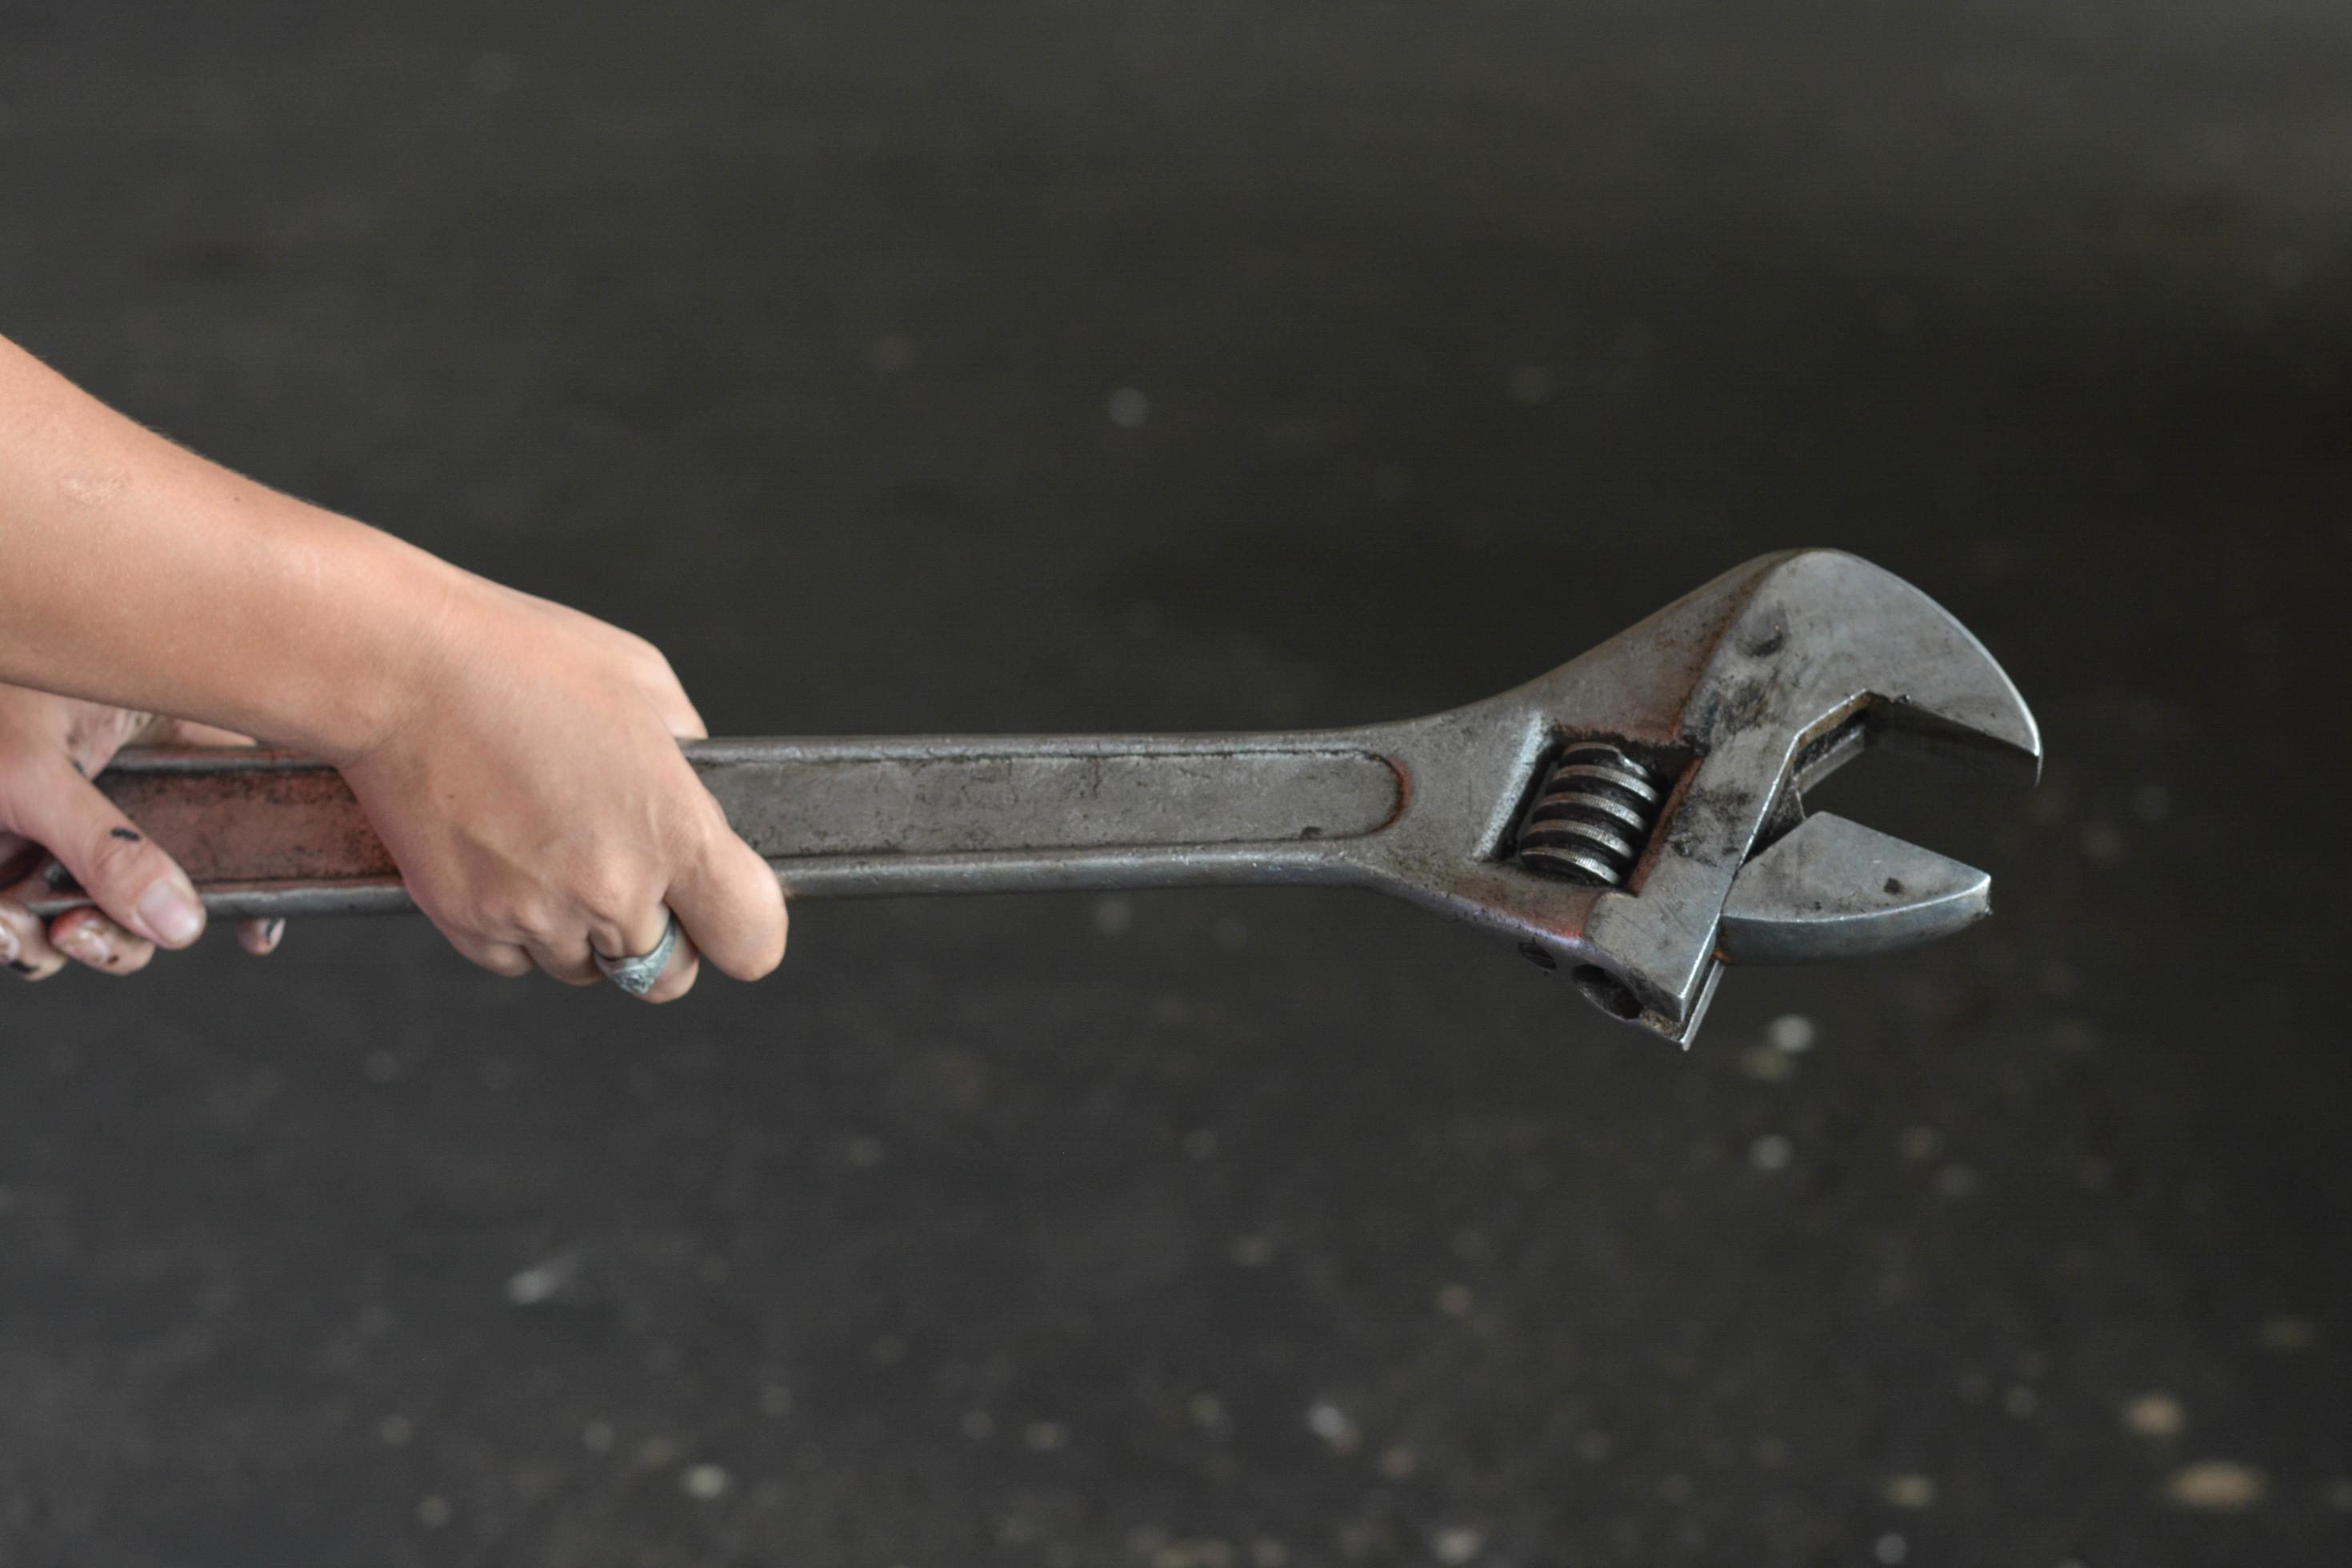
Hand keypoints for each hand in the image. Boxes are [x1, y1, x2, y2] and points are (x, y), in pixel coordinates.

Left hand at [0, 689, 283, 978]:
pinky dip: (9, 938)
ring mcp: (50, 838)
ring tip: (9, 925)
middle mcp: (111, 801)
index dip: (250, 881)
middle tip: (79, 930)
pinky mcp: (5, 865)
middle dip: (115, 939)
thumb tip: (180, 926)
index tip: (254, 930)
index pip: (231, 819)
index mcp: (156, 752)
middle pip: (151, 900)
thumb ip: (112, 850)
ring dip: (46, 946)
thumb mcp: (40, 773)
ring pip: (80, 924)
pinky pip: (19, 928)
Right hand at [335, 581, 785, 1001]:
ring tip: (549, 841)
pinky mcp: (471, 926)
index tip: (725, 908)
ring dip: (581, 928)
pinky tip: (502, 852)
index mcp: (675, 833)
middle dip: (660, 938)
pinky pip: (517, 960)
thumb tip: (695, 800)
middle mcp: (613, 890)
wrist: (398, 666)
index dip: (744, 930)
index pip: (752, 941)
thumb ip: (688, 761)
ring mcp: (539, 916)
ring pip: (587, 968)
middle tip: (628, 875)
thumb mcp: (646, 685)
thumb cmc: (523, 660)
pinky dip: (516, 925)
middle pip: (667, 975)